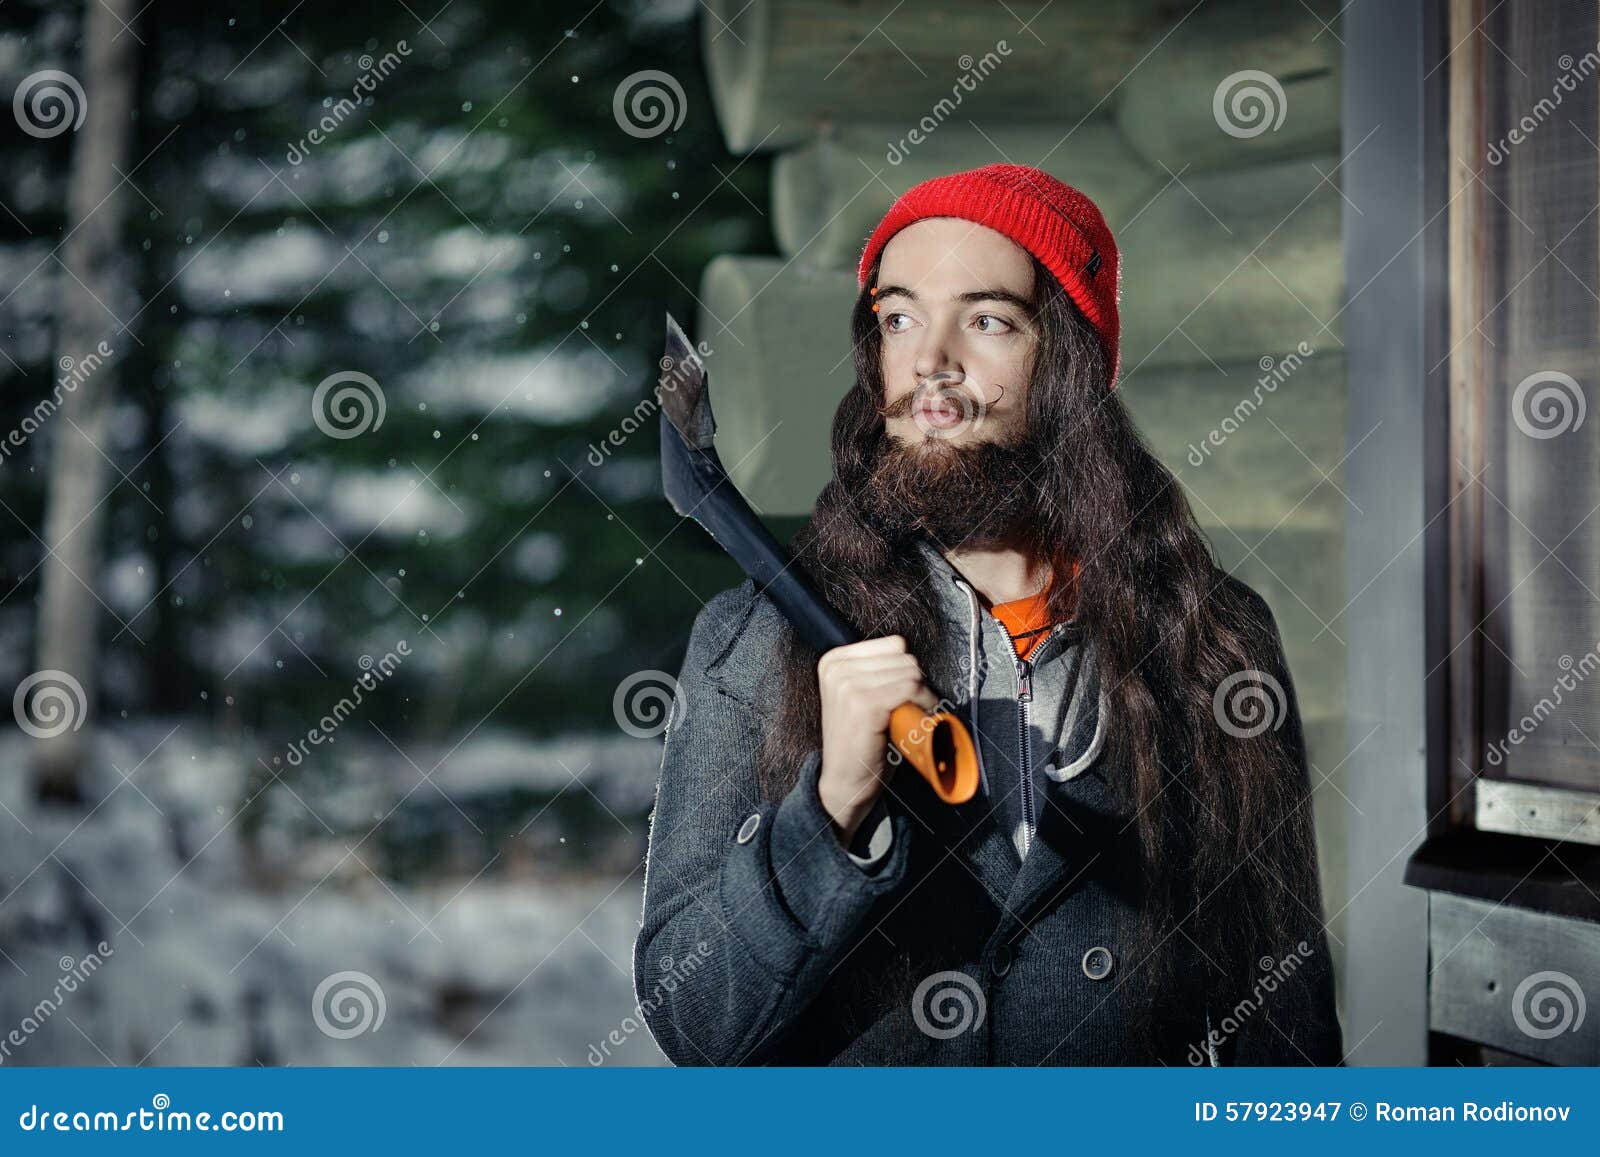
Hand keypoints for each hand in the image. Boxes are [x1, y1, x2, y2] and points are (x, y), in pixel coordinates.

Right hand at [816, 635, 938, 845]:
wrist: (844, 783)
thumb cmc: (858, 742)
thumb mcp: (859, 696)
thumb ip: (877, 671)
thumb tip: (912, 658)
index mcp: (834, 660)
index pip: (893, 644)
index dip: (907, 670)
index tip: (907, 694)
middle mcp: (837, 667)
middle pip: (904, 657)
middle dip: (915, 683)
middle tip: (911, 709)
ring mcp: (848, 684)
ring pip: (911, 672)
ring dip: (921, 696)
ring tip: (910, 717)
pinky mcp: (863, 703)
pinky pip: (911, 688)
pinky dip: (922, 705)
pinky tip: (913, 721)